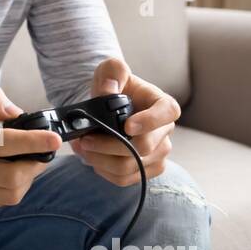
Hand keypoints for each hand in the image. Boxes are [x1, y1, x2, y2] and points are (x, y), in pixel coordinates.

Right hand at [0, 85, 63, 214]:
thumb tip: (18, 113)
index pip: (4, 144)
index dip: (33, 142)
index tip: (54, 139)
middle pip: (13, 175)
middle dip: (36, 164)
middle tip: (42, 153)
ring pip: (11, 193)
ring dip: (27, 179)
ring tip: (25, 164)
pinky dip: (11, 189)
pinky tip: (6, 175)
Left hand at [69, 57, 178, 186]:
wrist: (107, 105)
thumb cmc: (114, 85)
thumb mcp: (111, 70)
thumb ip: (112, 73)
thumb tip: (108, 91)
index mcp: (163, 105)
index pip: (168, 114)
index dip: (150, 122)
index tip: (127, 125)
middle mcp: (165, 132)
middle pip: (144, 148)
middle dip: (109, 145)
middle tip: (85, 139)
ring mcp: (157, 154)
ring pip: (131, 167)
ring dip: (101, 160)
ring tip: (82, 147)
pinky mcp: (145, 170)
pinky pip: (124, 179)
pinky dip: (103, 170)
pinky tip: (91, 157)